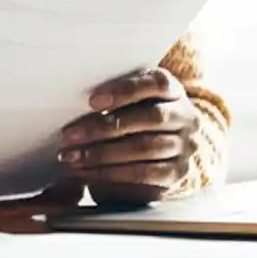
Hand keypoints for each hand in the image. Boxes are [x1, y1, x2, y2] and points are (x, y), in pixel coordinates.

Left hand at [58, 68, 198, 205]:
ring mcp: (184, 147)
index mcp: (173, 90)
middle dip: (105, 127)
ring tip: (73, 156)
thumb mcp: (127, 103)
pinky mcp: (176, 174)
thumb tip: (73, 100)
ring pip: (144, 147)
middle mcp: (186, 117)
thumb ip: (111, 98)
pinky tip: (86, 172)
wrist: (154, 152)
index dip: (126, 90)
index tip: (93, 101)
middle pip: (150, 117)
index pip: (157, 83)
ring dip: (102, 153)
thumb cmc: (132, 119)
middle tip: (70, 135)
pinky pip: (142, 174)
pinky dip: (110, 174)